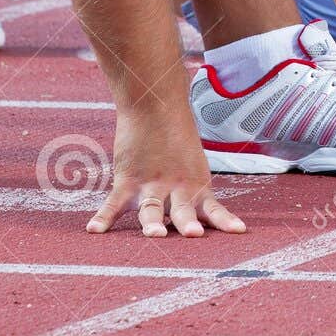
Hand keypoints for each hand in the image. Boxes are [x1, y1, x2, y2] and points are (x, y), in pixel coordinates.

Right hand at [88, 107, 246, 237]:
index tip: (240, 231)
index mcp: (197, 184)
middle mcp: (176, 187)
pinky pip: (114, 202)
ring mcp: (151, 183)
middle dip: (187, 224)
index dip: (225, 221)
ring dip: (152, 222)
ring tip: (154, 234)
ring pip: (151, 209)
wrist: (156, 102)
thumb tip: (189, 211)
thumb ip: (190, 185)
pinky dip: (104, 217)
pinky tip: (95, 230)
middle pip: (182, 211)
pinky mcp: (128, 178)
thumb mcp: (191, 161)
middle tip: (192, 234)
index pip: (213, 209)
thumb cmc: (175, 133)